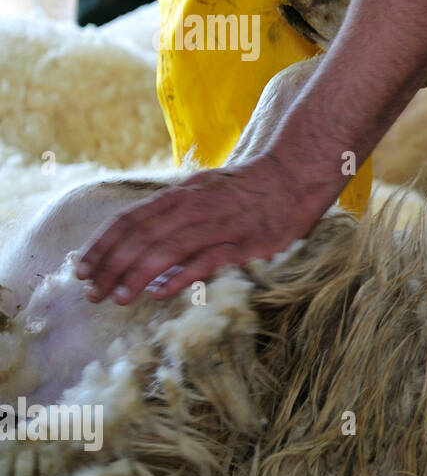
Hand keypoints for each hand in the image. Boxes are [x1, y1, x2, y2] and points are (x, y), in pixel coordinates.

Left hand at [75, 156, 335, 303]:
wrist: (294, 177)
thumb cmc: (246, 189)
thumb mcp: (202, 191)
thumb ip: (173, 215)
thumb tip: (140, 246)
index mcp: (180, 195)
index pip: (129, 219)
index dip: (102, 245)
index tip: (82, 270)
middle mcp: (195, 206)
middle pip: (142, 236)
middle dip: (112, 266)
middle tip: (93, 294)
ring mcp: (220, 224)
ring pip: (169, 249)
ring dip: (138, 274)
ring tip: (119, 298)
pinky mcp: (245, 243)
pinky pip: (207, 260)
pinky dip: (181, 276)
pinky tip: (161, 293)